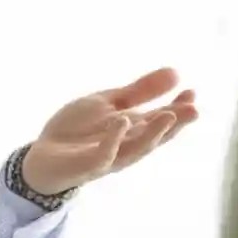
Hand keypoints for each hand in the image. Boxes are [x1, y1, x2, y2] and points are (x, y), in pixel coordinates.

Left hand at [21, 68, 197, 194]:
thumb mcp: (110, 102)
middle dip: (175, 124)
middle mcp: (126, 145)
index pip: (161, 119)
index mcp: (134, 129)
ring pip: (136, 148)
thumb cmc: (79, 129)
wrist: (43, 155)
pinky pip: (103, 155)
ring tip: (168, 115)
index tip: (192, 91)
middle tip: (194, 109)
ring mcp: (109, 157)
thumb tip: (176, 72)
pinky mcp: (87, 165)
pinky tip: (122, 122)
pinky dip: (113, 140)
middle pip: (155, 136)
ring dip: (153, 133)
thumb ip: (140, 91)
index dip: (178, 107)